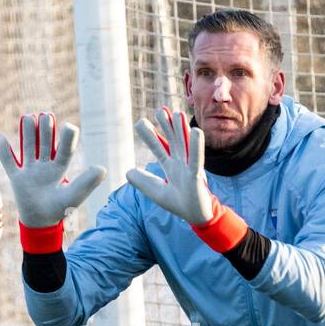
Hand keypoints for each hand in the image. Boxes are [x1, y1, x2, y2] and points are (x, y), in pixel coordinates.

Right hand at [0, 112, 106, 229]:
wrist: (41, 223)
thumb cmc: (60, 210)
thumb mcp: (74, 196)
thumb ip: (87, 183)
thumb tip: (102, 169)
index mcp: (60, 169)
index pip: (65, 151)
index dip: (67, 139)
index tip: (69, 127)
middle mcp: (45, 166)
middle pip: (45, 145)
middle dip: (45, 131)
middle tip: (46, 116)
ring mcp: (30, 171)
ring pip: (28, 148)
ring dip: (27, 134)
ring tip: (28, 117)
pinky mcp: (17, 178)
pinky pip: (9, 162)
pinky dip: (3, 151)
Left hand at [125, 108, 215, 225]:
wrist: (196, 216)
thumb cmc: (179, 203)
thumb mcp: (156, 192)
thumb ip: (143, 182)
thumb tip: (128, 172)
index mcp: (170, 167)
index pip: (159, 147)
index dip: (151, 135)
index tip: (141, 122)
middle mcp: (180, 163)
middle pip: (172, 141)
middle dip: (166, 126)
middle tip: (159, 109)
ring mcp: (189, 168)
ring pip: (184, 145)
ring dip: (181, 129)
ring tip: (176, 112)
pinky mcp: (196, 175)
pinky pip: (196, 159)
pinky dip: (196, 145)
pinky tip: (196, 131)